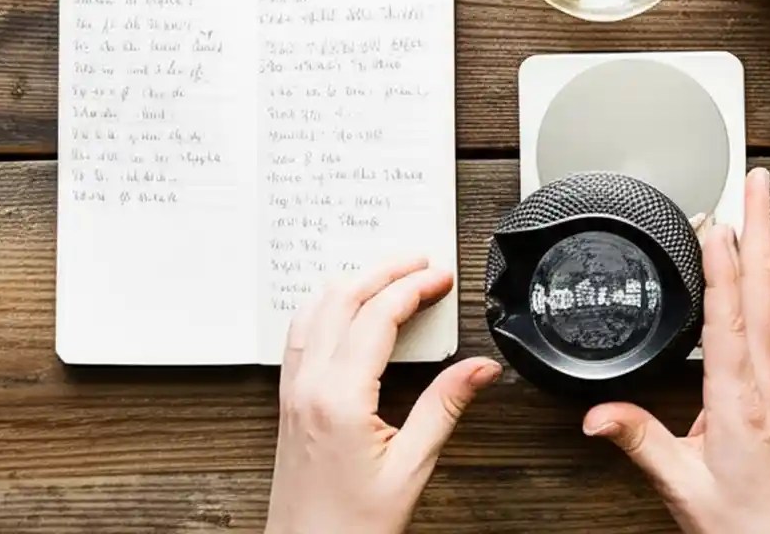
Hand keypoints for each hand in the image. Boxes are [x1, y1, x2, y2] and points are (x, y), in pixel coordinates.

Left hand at [265, 258, 501, 533]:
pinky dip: (326, 307)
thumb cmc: (352, 525)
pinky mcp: (289, 402)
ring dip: (352, 283)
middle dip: (384, 271)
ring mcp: (293, 392)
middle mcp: (308, 387)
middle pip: (341, 299)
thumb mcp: (412, 467)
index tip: (441, 278)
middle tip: (420, 262)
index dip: (413, 287)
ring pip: (314, 310)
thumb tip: (480, 368)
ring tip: (388, 275)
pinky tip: (345, 310)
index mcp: (339, 398)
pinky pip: (300, 335)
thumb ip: (445, 407)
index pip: (377, 316)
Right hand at [583, 168, 769, 532]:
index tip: (714, 220)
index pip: (733, 314)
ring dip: (758, 248)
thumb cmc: (741, 520)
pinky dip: (752, 284)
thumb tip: (598, 414)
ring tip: (748, 209)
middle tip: (759, 181)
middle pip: (763, 288)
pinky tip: (743, 273)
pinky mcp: (768, 388)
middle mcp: (763, 379)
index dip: (722, 263)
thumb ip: (639, 442)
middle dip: (759, 228)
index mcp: (741, 395)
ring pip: (767, 299)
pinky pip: (762, 321)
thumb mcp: (681, 483)